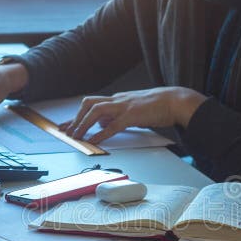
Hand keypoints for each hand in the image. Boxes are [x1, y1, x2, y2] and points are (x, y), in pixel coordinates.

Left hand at [59, 87, 206, 144]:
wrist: (174, 101)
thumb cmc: (157, 106)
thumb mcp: (133, 110)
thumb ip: (116, 116)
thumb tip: (101, 124)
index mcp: (118, 99)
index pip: (92, 104)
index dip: (77, 115)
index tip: (66, 125)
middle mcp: (117, 100)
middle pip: (89, 104)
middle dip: (76, 118)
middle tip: (66, 131)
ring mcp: (124, 106)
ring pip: (96, 111)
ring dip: (83, 124)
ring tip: (75, 136)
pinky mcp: (132, 115)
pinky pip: (111, 125)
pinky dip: (99, 134)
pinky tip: (92, 141)